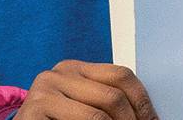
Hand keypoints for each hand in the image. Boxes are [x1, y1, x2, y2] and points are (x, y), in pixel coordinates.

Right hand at [17, 61, 156, 119]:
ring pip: (99, 115)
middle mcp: (58, 73)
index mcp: (74, 68)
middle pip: (113, 96)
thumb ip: (107, 103)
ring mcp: (44, 90)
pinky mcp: (34, 110)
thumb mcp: (82, 109)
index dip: (143, 102)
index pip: (122, 75)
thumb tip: (148, 117)